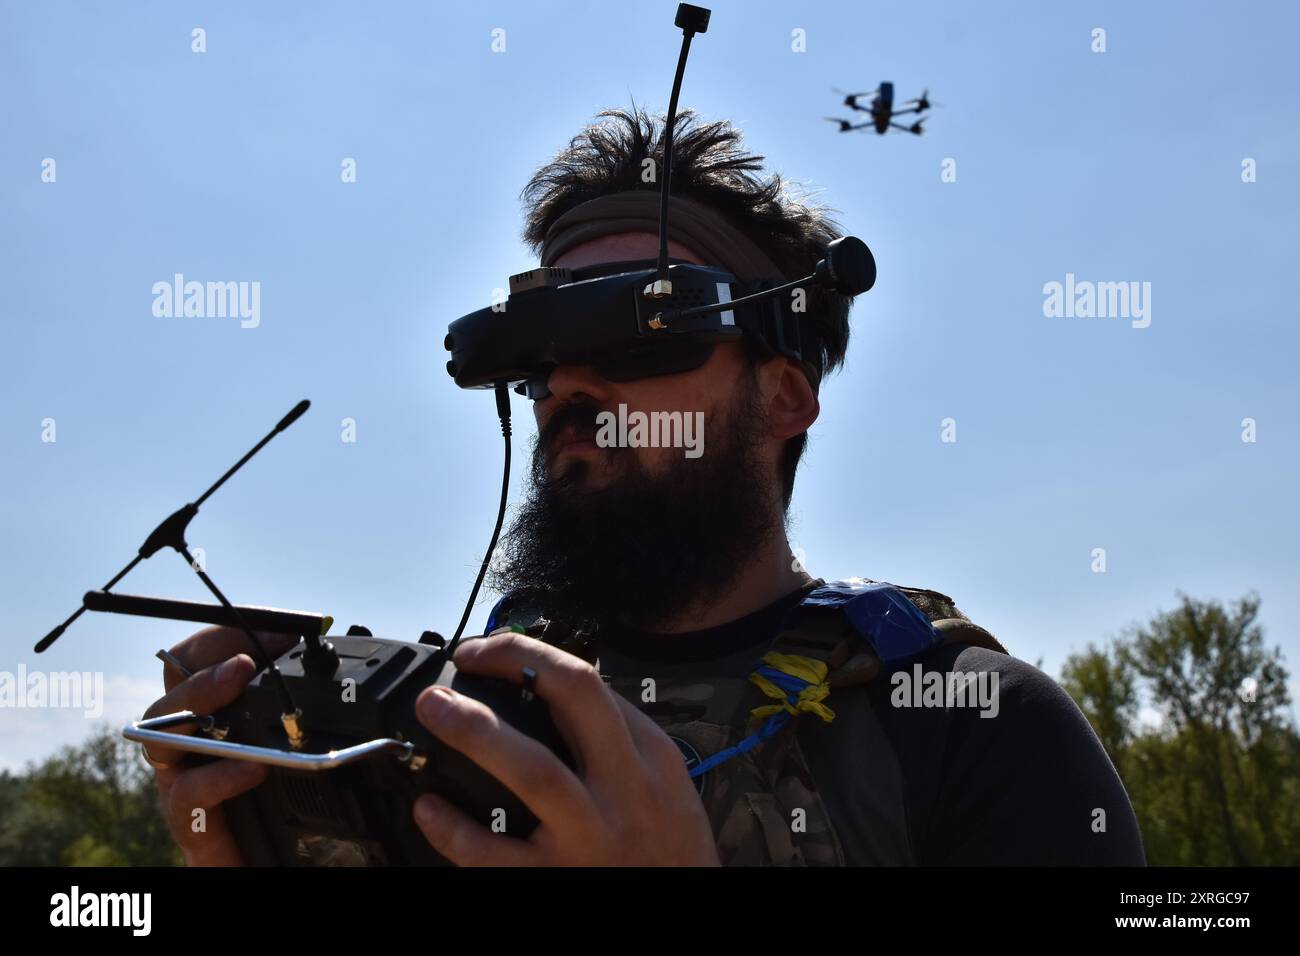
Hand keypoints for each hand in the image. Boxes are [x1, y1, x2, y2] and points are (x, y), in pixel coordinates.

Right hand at [141, 626, 297, 865]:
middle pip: (172, 691)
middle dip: (204, 664)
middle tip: (245, 659)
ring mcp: (187, 785)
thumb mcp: (300, 740)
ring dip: (199, 704)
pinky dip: (218, 777)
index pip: (197, 663)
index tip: (271, 630)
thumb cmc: (287, 800)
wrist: (286, 865)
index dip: (222, 639)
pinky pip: (188, 798)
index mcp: (216, 720)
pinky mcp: (195, 829)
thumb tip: (334, 645)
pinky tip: (251, 767)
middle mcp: (193, 747)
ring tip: (239, 684)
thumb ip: (306, 697)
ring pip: (164, 738)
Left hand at [411, 630, 719, 865]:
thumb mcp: (667, 785)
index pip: (593, 684)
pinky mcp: (554, 881)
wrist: (684, 919)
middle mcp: (624, 789)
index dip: (532, 655)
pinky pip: (494, 854)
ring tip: (434, 708)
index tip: (494, 652)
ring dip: (476, 732)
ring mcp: (589, 836)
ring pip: (533, 769)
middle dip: (514, 664)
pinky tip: (429, 808)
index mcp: (650, 757)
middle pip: (573, 700)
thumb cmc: (671, 853)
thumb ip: (621, 743)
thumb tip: (555, 696)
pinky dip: (455, 829)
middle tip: (466, 659)